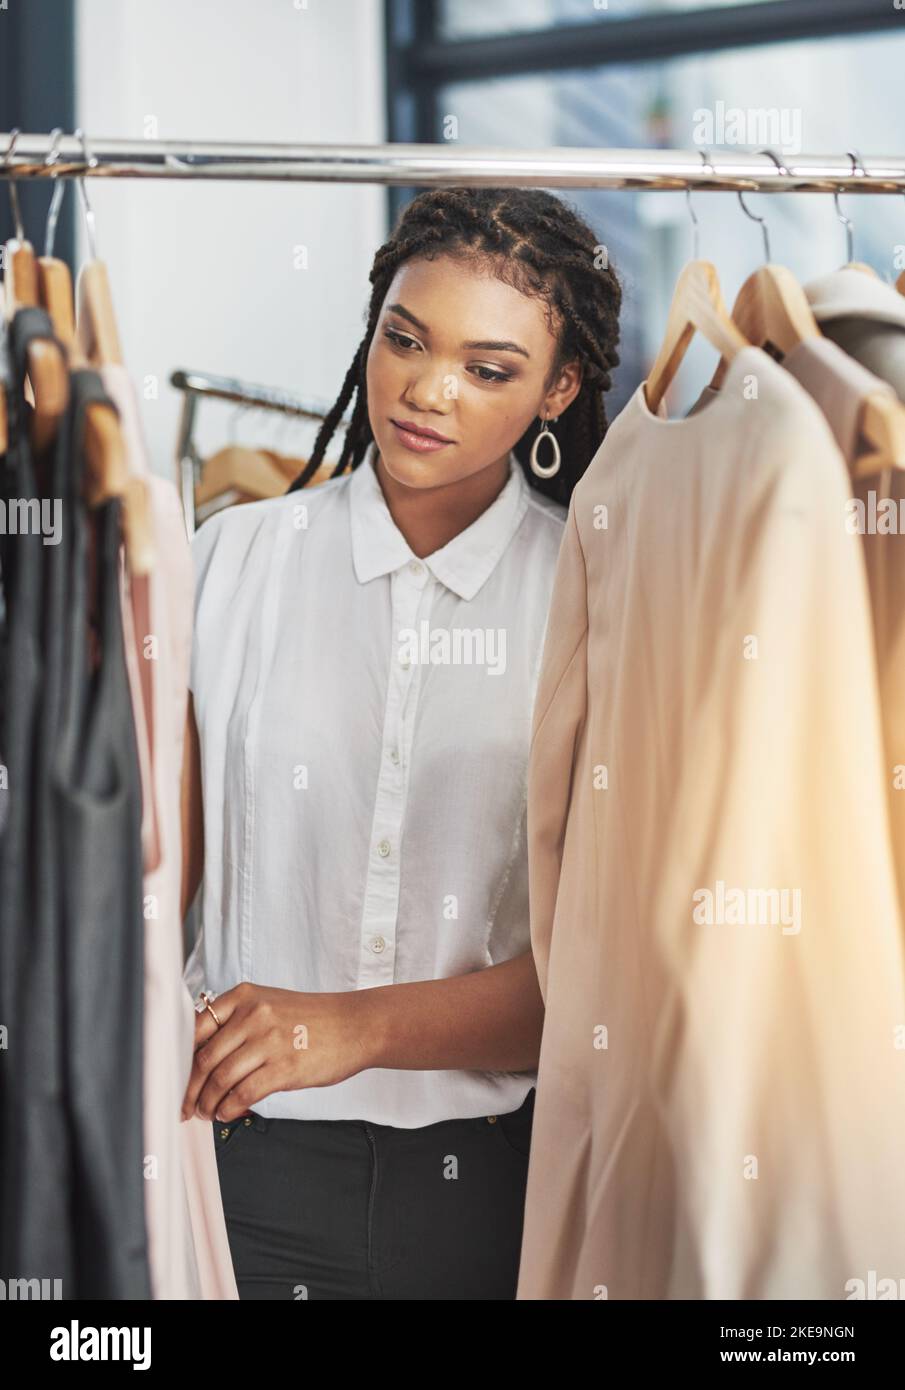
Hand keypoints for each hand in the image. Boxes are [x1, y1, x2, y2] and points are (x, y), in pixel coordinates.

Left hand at [181, 982, 376, 1122]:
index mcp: (243, 996)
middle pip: (203, 1059)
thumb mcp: (269, 1005)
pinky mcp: (284, 1067)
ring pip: (220, 1079)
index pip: (194, 1030)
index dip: (179, 1061)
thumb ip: (235, 1023)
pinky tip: (226, 1114)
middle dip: (188, 1090)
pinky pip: (243, 1093)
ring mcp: (269, 1040)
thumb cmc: (311, 1019)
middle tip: (184, 1106)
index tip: (172, 1080)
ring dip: (207, 1103)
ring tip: (206, 1113)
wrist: (355, 1025)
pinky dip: (228, 1109)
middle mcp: (252, 1014)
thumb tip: (199, 1058)